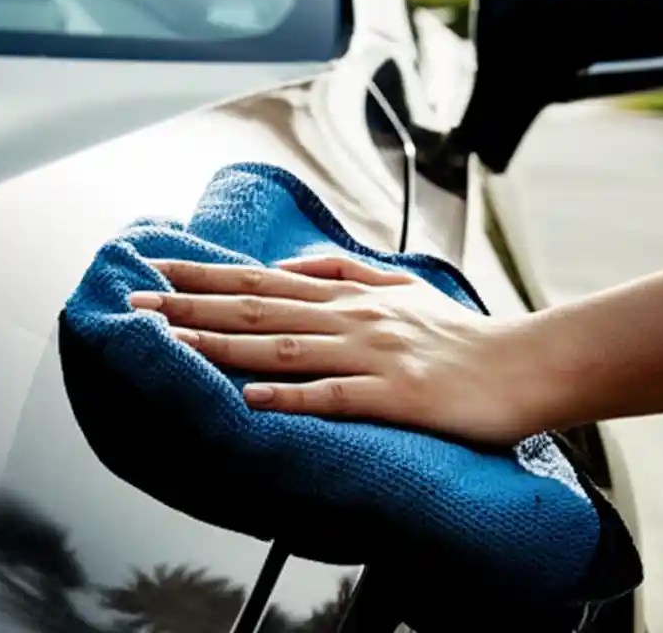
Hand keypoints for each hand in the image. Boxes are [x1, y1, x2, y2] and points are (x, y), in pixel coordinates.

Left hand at [128, 256, 552, 444]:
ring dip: (222, 344)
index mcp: (350, 295)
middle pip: (258, 308)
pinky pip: (334, 396)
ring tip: (172, 342)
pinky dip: (290, 395)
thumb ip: (345, 269)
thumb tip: (292, 264)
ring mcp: (372, 355)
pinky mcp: (396, 397)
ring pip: (283, 346)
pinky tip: (251, 398)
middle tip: (138, 302)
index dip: (206, 274)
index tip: (157, 269)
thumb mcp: (401, 285)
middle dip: (192, 305)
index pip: (262, 280)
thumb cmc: (461, 335)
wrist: (524, 365)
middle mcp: (352, 318)